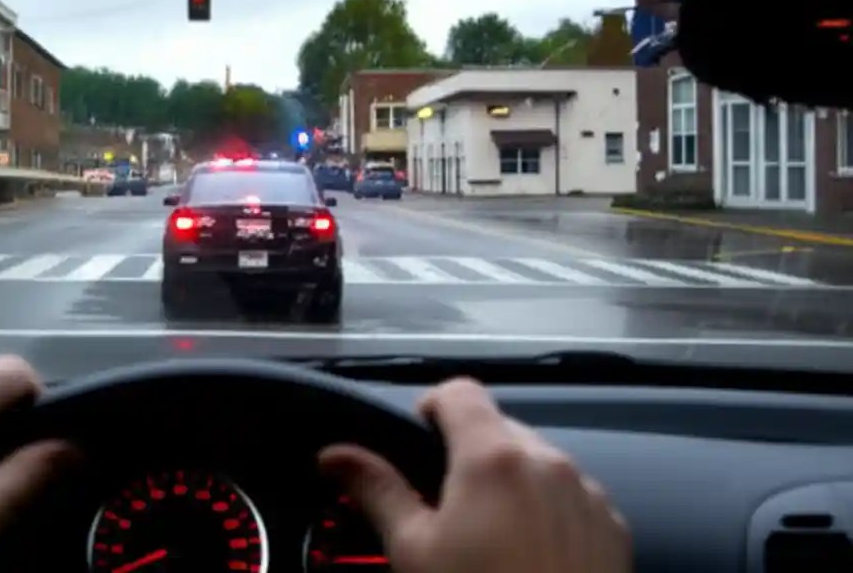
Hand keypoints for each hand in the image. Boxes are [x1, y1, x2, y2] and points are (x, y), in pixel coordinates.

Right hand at [318, 377, 630, 572]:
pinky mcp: (613, 527)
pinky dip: (548, 511)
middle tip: (446, 508)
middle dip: (469, 454)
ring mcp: (588, 493)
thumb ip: (376, 490)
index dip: (431, 409)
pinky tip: (531, 555)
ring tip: (491, 538)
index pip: (459, 391)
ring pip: (538, 462)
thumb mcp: (413, 550)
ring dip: (511, 482)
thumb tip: (334, 454)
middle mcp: (548, 461)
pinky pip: (573, 497)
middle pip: (499, 428)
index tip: (418, 445)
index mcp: (493, 456)